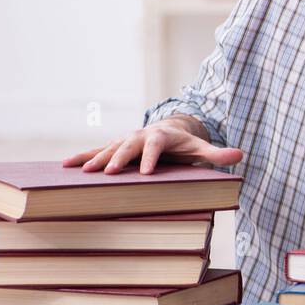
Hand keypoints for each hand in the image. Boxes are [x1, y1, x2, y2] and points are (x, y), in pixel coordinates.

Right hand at [61, 115, 242, 174]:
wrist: (170, 130)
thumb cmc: (186, 145)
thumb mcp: (202, 149)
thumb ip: (218, 153)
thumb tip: (240, 154)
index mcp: (162, 136)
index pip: (157, 146)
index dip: (152, 158)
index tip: (147, 173)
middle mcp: (140, 135)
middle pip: (129, 146)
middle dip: (120, 159)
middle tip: (111, 173)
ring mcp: (125, 140)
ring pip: (109, 149)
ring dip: (96, 160)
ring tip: (82, 173)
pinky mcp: (115, 147)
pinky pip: (96, 151)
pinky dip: (82, 157)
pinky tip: (65, 167)